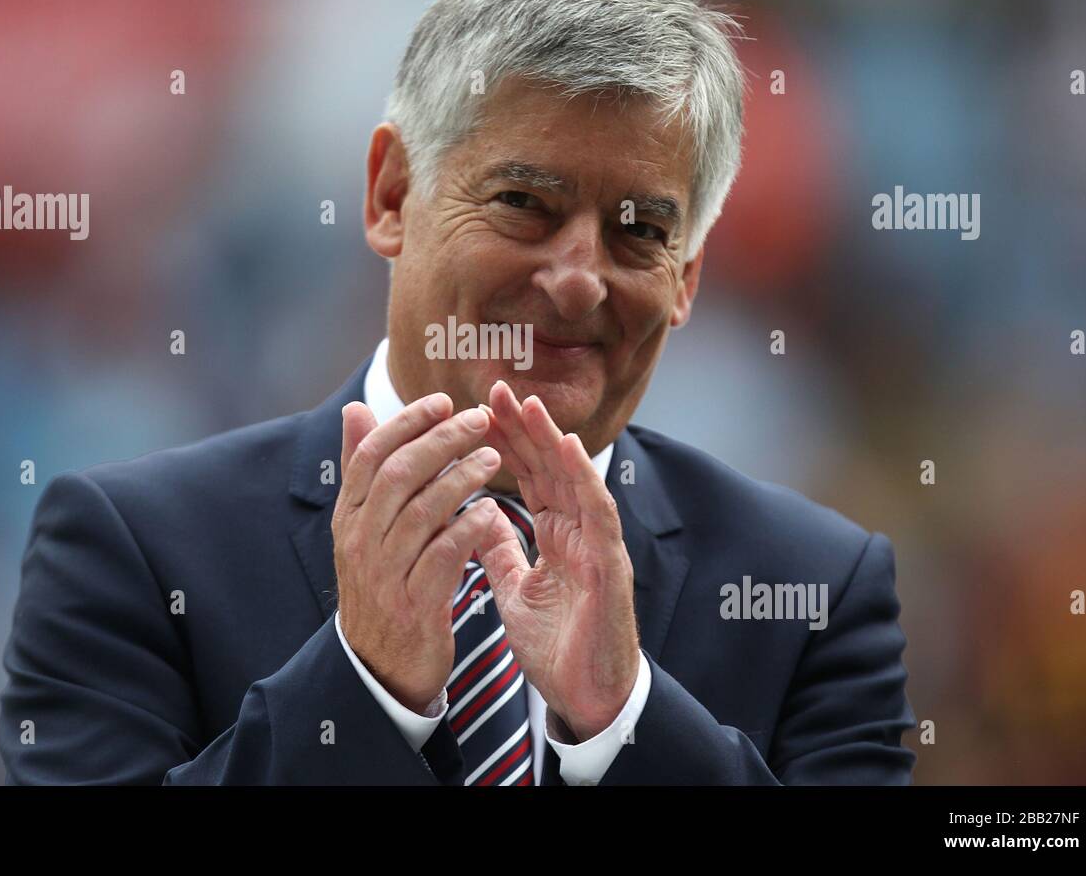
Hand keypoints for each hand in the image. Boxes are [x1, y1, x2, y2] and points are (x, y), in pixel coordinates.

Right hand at [334, 393, 504, 713]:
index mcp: (348, 516)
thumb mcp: (362, 527)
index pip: (370, 455)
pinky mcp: (415, 603)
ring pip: (423, 511)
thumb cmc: (381, 583)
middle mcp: (361, 540)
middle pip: (398, 475)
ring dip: (462, 478)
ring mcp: (386, 573)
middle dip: (441, 440)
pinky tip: (493, 513)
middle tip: (479, 419)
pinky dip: (469, 529)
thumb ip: (362, 469)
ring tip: (494, 458)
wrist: (378, 666)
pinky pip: (444, 555)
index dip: (406, 422)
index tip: (442, 400)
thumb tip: (356, 409)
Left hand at [472, 381, 639, 739]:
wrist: (585, 698)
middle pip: (549, 467)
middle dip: (524, 427)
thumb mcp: (513, 592)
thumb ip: (499, 553)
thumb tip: (478, 519)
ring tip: (529, 403)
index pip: (527, 476)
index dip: (505, 442)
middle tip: (495, 387)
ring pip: (574, 479)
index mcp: (555, 535)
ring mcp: (596, 544)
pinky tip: (569, 448)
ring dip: (552, 440)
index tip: (476, 410)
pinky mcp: (610, 564)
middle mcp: (578, 531)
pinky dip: (585, 478)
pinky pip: (598, 513)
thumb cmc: (558, 647)